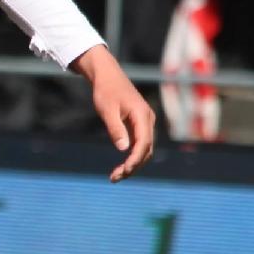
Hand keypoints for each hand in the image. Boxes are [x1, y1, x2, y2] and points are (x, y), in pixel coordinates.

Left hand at [78, 46, 153, 181]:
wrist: (107, 75)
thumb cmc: (106, 90)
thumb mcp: (107, 110)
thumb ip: (116, 129)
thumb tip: (123, 149)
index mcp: (142, 115)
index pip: (144, 143)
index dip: (135, 159)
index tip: (124, 171)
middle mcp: (148, 120)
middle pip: (146, 149)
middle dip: (133, 166)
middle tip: (115, 178)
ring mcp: (145, 122)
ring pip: (144, 149)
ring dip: (133, 163)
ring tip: (115, 176)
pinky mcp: (139, 124)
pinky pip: (140, 144)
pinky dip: (131, 156)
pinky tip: (121, 165)